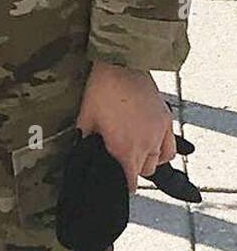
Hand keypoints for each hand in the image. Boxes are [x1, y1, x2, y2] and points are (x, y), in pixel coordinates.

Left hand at [76, 62, 175, 192]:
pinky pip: (169, 148)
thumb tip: (81, 152)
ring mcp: (159, 134)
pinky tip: (152, 147)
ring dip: (147, 161)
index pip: (130, 180)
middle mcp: (145, 145)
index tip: (118, 184)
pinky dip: (162, 152)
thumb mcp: (86, 116)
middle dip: (133, 171)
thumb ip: (85, 139)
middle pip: (144, 172)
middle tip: (121, 162)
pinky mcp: (167, 122)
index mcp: (124, 147)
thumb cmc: (101, 90)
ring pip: (158, 161)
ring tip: (134, 152)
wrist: (123, 66)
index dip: (123, 184)